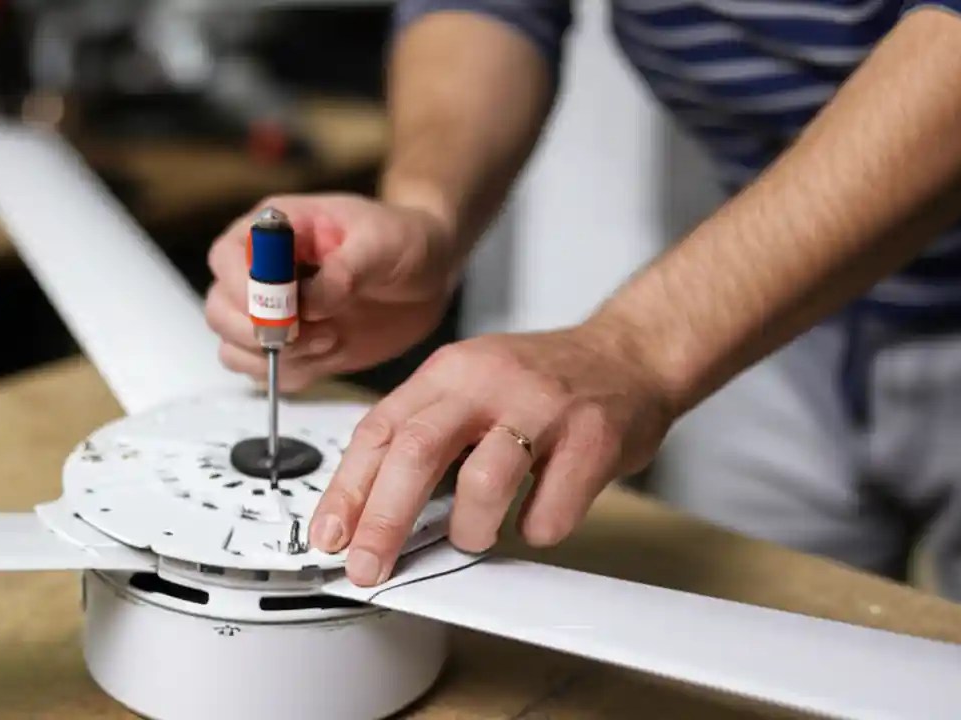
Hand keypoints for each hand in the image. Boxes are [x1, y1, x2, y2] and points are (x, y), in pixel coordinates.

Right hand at [205, 193, 459, 391]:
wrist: (430, 272)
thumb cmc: (403, 239)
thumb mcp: (381, 241)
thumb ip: (343, 268)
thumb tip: (308, 304)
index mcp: (275, 230)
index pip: (226, 256)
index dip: (244, 287)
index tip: (284, 309)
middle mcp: (263, 272)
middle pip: (220, 309)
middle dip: (258, 330)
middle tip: (307, 332)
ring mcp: (275, 313)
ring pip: (235, 347)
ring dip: (275, 357)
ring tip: (328, 340)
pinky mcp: (293, 347)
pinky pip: (267, 373)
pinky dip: (291, 374)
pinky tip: (329, 354)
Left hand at [307, 320, 675, 585]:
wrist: (629, 354)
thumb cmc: (542, 381)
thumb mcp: (469, 384)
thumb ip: (423, 433)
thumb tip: (367, 507)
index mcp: (448, 372)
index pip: (379, 430)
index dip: (347, 489)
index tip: (330, 535)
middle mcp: (489, 381)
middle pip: (415, 452)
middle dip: (383, 521)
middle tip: (369, 565)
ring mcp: (542, 408)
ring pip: (482, 481)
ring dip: (468, 528)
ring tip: (473, 535)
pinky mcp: (591, 440)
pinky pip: (550, 509)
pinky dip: (534, 529)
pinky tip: (535, 517)